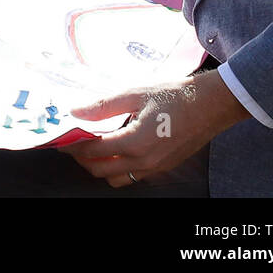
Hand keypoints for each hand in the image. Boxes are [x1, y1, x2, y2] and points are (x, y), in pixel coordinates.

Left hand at [58, 70, 250, 188]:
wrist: (211, 105)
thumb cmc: (174, 95)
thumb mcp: (134, 94)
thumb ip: (102, 106)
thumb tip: (76, 112)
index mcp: (136, 143)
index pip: (93, 151)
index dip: (73, 145)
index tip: (61, 136)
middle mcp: (145, 162)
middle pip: (101, 171)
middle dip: (82, 159)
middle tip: (72, 143)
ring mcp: (155, 168)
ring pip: (117, 178)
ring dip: (100, 167)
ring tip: (91, 147)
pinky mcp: (163, 168)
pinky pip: (133, 176)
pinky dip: (118, 168)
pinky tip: (114, 149)